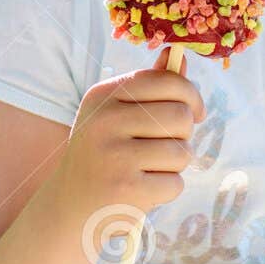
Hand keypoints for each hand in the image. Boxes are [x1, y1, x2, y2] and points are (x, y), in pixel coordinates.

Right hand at [62, 47, 207, 239]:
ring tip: (149, 170)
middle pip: (180, 116)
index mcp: (102, 96)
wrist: (70, 209)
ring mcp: (114, 155)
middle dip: (183, 135)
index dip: (191, 95)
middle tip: (163, 148)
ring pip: (182, 152)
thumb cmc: (103, 157)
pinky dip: (166, 191)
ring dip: (175, 166)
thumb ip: (149, 87)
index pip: (166, 80)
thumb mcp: (115, 116)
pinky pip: (175, 183)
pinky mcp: (126, 189)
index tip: (194, 113)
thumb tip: (178, 54)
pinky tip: (143, 192)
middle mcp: (104, 120)